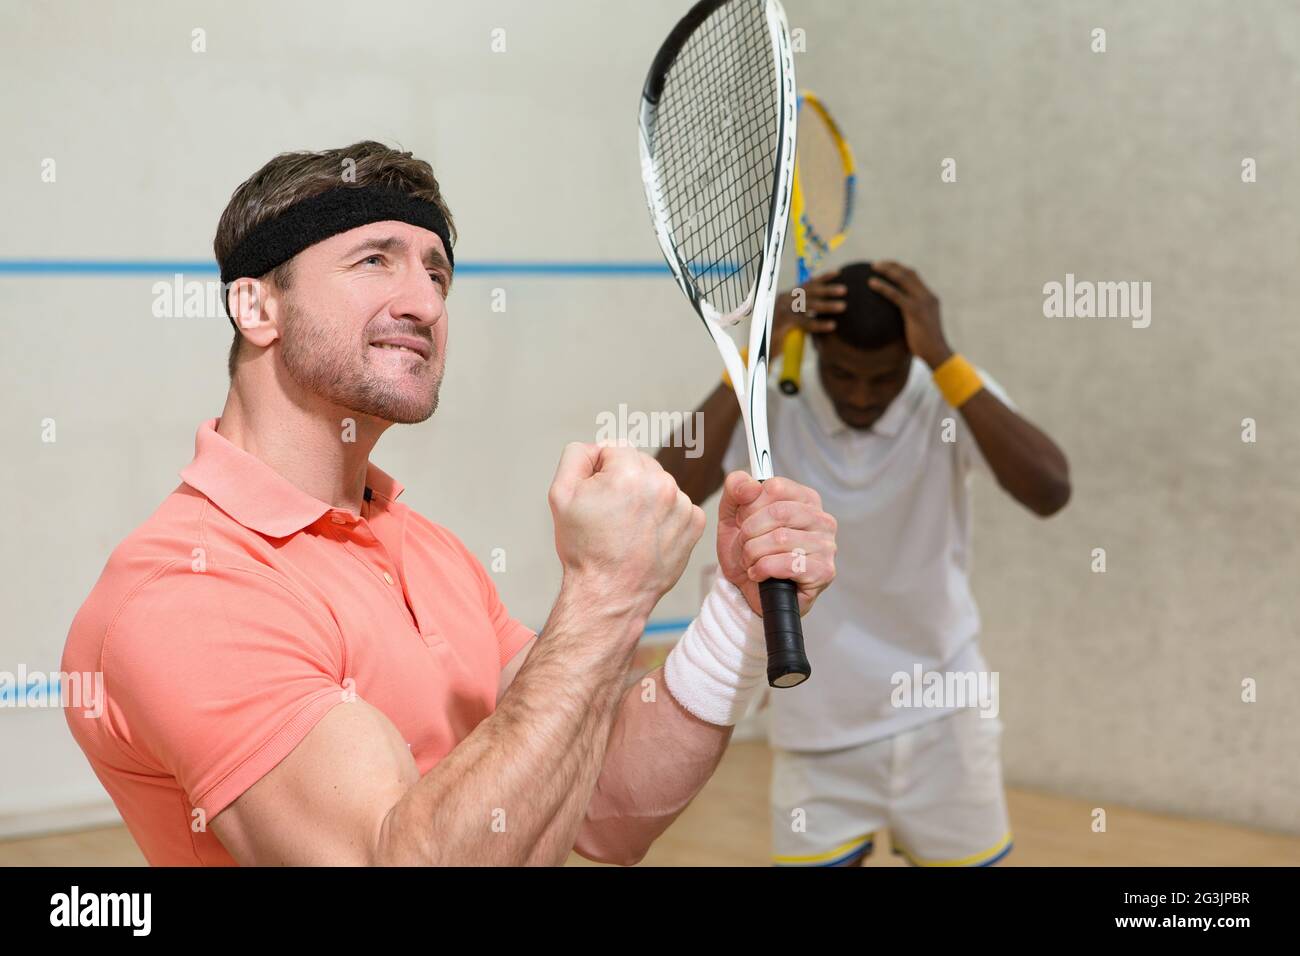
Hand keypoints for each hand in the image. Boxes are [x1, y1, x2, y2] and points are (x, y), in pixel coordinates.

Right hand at [549, 443, 705, 618]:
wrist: (609, 593)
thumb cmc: (585, 549)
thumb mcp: (560, 494)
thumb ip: (577, 454)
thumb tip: (598, 448)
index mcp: (629, 472)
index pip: (615, 448)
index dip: (600, 472)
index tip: (598, 498)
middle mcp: (661, 484)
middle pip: (640, 464)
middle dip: (624, 482)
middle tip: (611, 516)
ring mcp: (682, 505)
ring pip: (659, 485)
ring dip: (646, 498)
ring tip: (629, 528)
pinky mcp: (694, 523)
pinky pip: (677, 506)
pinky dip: (664, 516)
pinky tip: (647, 535)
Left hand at [715, 472, 836, 616]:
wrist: (745, 591)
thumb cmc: (747, 551)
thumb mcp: (731, 516)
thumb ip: (735, 490)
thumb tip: (749, 484)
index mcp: (805, 499)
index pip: (775, 487)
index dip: (750, 506)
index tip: (743, 521)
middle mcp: (822, 519)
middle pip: (778, 512)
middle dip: (750, 532)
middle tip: (745, 546)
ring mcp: (827, 546)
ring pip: (780, 539)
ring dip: (754, 553)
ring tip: (752, 562)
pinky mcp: (824, 572)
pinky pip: (787, 564)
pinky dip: (763, 570)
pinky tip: (760, 574)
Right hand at [771, 270, 845, 358]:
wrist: (763, 349)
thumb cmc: (780, 336)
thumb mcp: (793, 320)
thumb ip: (805, 312)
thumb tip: (826, 309)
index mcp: (788, 296)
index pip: (807, 284)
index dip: (822, 278)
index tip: (838, 273)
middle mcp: (784, 299)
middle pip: (809, 291)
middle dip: (827, 290)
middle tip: (844, 290)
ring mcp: (782, 309)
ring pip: (808, 305)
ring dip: (827, 305)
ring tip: (843, 306)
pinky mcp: (781, 322)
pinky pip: (804, 322)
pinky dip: (819, 324)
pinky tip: (832, 325)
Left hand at [868, 261, 952, 368]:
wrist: (937, 354)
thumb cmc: (925, 344)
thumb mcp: (919, 324)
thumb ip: (910, 314)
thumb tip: (893, 315)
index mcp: (930, 297)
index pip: (914, 276)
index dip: (899, 269)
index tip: (886, 266)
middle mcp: (928, 296)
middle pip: (909, 272)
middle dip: (892, 265)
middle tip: (876, 264)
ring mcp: (922, 302)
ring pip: (903, 279)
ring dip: (887, 270)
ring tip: (873, 267)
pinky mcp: (915, 311)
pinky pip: (896, 295)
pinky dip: (883, 287)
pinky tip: (871, 283)